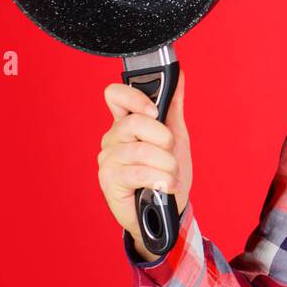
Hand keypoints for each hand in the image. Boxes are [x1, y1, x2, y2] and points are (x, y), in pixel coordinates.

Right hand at [97, 69, 191, 261]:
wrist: (168, 211)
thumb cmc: (167, 173)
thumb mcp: (176, 137)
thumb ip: (173, 107)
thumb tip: (179, 75)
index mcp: (126, 123)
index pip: (115, 95)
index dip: (134, 96)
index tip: (154, 111)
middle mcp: (113, 138)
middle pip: (134, 122)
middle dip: (163, 139)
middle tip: (169, 154)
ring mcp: (108, 159)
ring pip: (142, 150)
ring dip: (167, 165)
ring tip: (169, 175)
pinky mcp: (109, 180)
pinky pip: (139, 171)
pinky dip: (161, 179)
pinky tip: (163, 186)